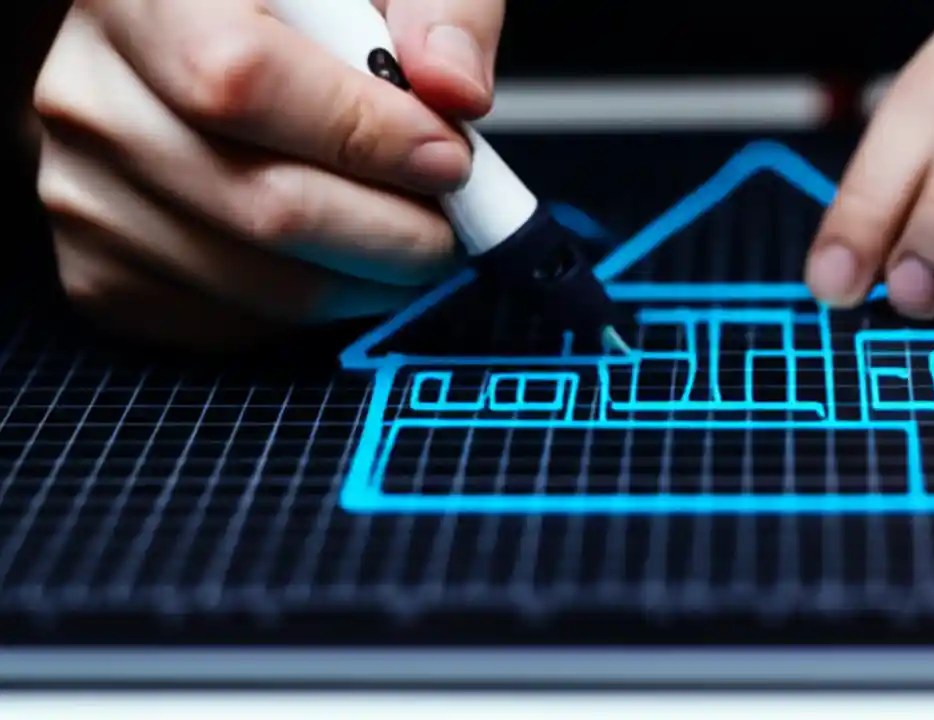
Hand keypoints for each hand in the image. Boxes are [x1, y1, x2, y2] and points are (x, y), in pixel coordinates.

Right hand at [33, 0, 504, 349]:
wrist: (192, 50)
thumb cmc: (299, 15)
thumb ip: (439, 11)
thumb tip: (457, 89)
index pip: (240, 80)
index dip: (363, 135)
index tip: (449, 158)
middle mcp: (87, 91)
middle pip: (261, 204)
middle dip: (396, 234)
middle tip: (455, 226)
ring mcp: (80, 191)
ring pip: (257, 284)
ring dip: (368, 283)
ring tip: (414, 245)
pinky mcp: (97, 272)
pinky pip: (229, 325)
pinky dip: (313, 311)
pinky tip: (341, 262)